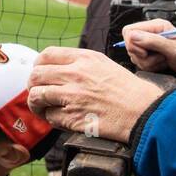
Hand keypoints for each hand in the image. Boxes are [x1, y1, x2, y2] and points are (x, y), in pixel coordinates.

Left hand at [27, 47, 165, 142]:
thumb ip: (81, 64)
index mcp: (84, 58)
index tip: (39, 74)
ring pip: (36, 96)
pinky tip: (59, 119)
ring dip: (36, 104)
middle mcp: (75, 74)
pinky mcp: (72, 117)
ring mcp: (72, 96)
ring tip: (42, 109)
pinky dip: (51, 119)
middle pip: (36, 75)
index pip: (46, 55)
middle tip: (38, 93)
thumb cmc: (128, 90)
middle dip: (32, 86)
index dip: (38, 65)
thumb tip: (59, 69)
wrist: (143, 111)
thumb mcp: (105, 65)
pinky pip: (49, 117)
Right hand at [121, 19, 175, 80]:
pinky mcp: (151, 56)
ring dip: (148, 63)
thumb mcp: (174, 49)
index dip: (133, 43)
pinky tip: (163, 64)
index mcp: (157, 26)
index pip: (129, 31)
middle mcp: (151, 34)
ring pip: (135, 56)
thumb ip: (152, 42)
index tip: (145, 52)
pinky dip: (150, 67)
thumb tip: (132, 36)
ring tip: (164, 61)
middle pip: (130, 45)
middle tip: (160, 57)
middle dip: (142, 56)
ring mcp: (151, 45)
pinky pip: (140, 63)